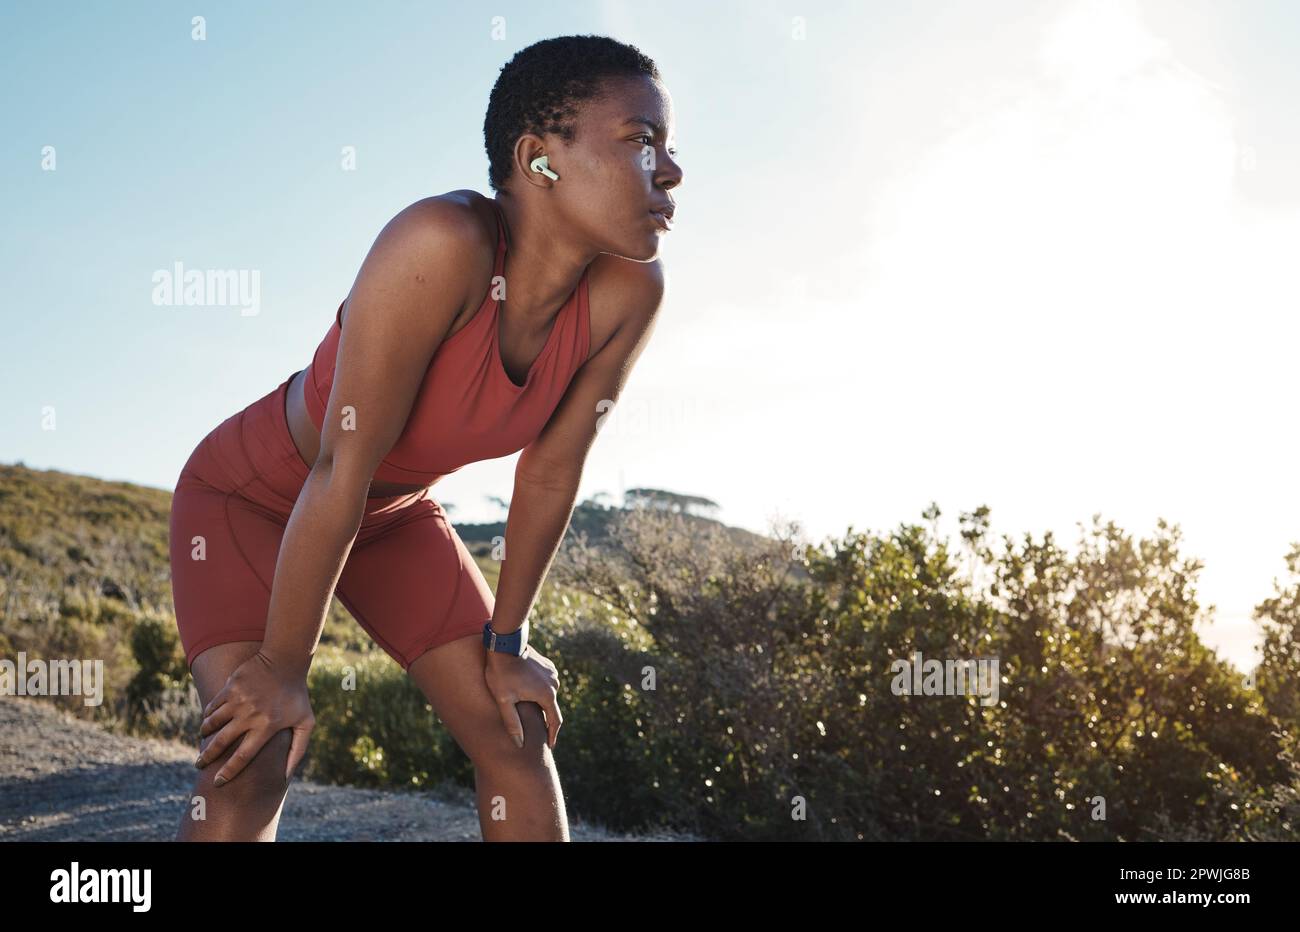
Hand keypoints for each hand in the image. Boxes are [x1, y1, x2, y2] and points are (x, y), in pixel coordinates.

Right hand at [194, 649, 315, 785]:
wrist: (286, 660)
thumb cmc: (297, 695)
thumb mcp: (305, 723)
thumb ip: (297, 750)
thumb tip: (286, 776)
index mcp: (266, 727)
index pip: (242, 757)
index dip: (228, 772)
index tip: (217, 783)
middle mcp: (249, 715)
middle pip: (220, 743)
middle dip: (206, 757)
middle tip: (199, 765)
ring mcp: (238, 700)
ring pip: (212, 724)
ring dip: (205, 734)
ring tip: (203, 740)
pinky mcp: (230, 687)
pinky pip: (212, 706)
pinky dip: (208, 715)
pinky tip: (208, 720)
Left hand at [483, 645, 562, 748]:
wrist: (504, 645)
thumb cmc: (501, 674)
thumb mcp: (504, 701)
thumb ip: (512, 723)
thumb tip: (519, 744)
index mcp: (547, 696)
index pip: (554, 721)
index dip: (552, 735)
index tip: (550, 745)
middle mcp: (554, 684)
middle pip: (551, 707)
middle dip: (545, 719)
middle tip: (537, 731)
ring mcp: (552, 673)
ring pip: (548, 694)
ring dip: (541, 703)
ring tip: (531, 710)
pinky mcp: (547, 665)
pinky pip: (545, 683)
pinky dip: (539, 690)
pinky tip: (528, 691)